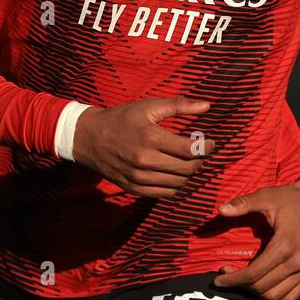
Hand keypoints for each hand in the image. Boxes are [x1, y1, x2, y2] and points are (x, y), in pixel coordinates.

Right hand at [72, 96, 213, 198]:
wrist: (88, 138)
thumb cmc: (121, 119)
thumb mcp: (148, 106)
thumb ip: (178, 106)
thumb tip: (206, 106)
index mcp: (150, 138)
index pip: (190, 149)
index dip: (206, 147)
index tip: (211, 142)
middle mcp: (145, 161)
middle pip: (187, 168)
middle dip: (200, 160)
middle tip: (200, 151)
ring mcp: (139, 177)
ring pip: (179, 183)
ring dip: (189, 173)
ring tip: (188, 161)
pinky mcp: (134, 188)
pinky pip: (165, 193)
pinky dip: (176, 185)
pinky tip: (175, 173)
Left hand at [212, 175, 299, 299]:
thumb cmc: (295, 199)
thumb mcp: (267, 196)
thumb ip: (243, 204)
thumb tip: (221, 210)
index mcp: (285, 245)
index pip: (254, 273)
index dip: (233, 279)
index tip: (220, 279)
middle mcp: (297, 261)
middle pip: (263, 286)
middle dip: (241, 284)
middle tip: (229, 275)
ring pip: (277, 295)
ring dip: (258, 292)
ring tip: (246, 281)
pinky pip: (293, 296)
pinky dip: (277, 296)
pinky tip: (266, 286)